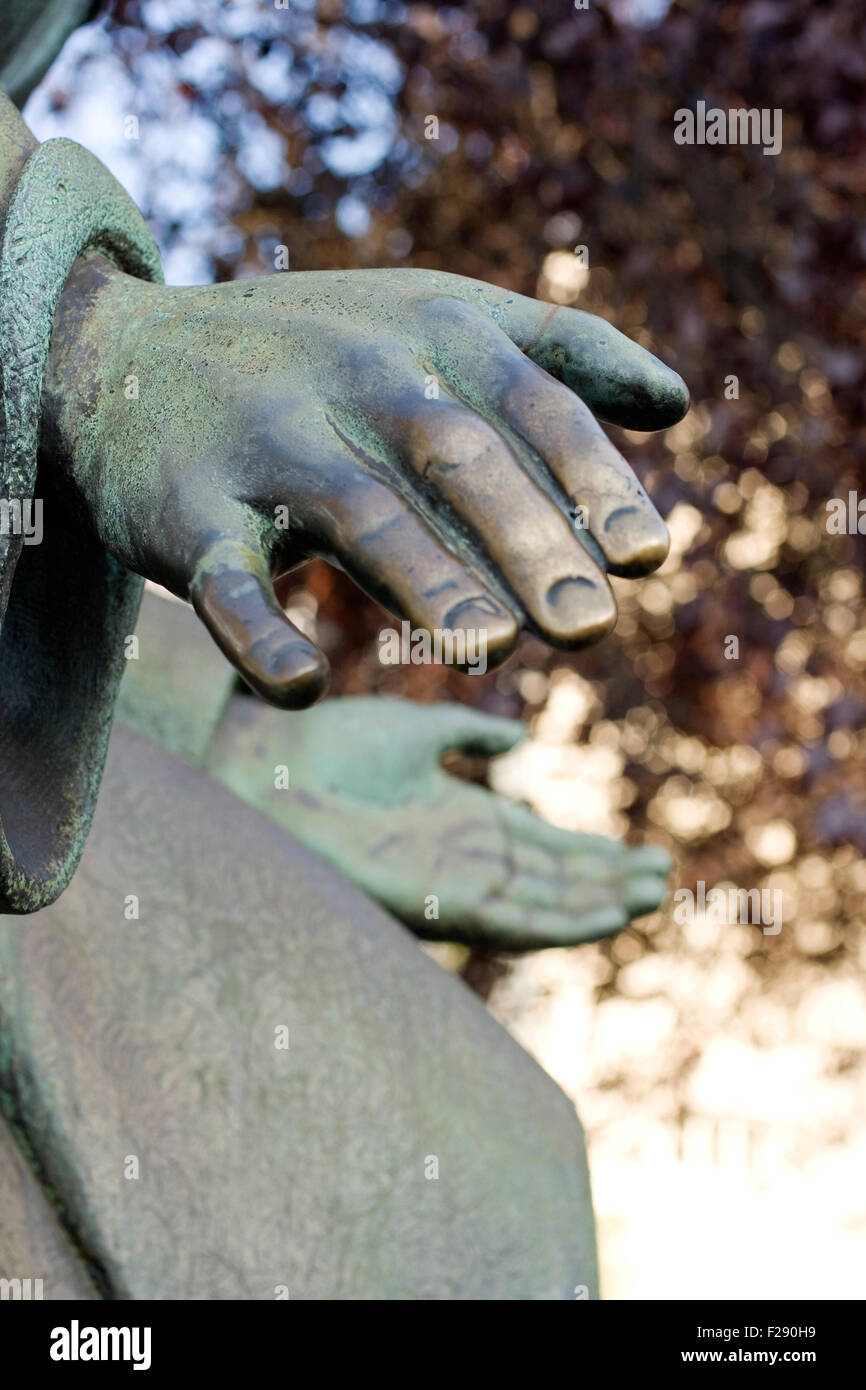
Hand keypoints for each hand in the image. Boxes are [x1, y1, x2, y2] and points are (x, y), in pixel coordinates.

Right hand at [44, 257, 687, 706]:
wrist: (124, 352)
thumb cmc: (314, 355)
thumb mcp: (438, 322)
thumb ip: (560, 353)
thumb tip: (679, 403)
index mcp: (432, 333)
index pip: (533, 405)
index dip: (594, 481)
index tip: (649, 560)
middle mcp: (353, 372)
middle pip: (454, 454)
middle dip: (526, 540)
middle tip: (586, 630)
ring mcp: (264, 437)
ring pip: (352, 511)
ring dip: (422, 580)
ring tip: (488, 650)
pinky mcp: (182, 505)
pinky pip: (222, 576)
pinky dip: (258, 633)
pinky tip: (305, 690)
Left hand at [204, 694, 671, 950]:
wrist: (265, 767)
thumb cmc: (324, 745)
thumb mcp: (415, 733)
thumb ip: (468, 737)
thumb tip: (518, 739)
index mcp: (454, 817)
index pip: (538, 842)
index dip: (588, 850)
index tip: (637, 852)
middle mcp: (458, 856)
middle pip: (549, 876)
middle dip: (605, 878)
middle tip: (663, 879)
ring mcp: (450, 880)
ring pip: (541, 900)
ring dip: (597, 901)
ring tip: (650, 895)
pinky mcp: (437, 902)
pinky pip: (513, 920)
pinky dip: (562, 920)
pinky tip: (604, 915)